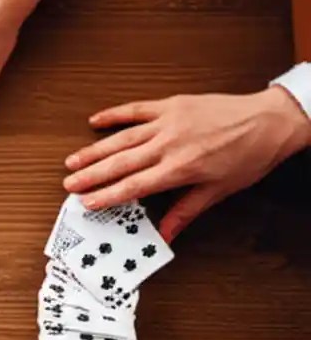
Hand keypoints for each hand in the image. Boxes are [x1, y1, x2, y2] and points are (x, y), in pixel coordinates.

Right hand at [63, 88, 310, 241]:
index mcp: (180, 168)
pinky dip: (114, 115)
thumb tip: (166, 235)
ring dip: (94, 150)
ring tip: (73, 160)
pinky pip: (136, 109)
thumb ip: (186, 211)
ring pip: (122, 138)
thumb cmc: (249, 155)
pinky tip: (95, 121)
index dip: (107, 195)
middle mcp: (169, 144)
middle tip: (69, 183)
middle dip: (91, 175)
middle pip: (120, 162)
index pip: (134, 185)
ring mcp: (168, 122)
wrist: (271, 120)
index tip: (87, 202)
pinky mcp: (172, 104)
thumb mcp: (219, 190)